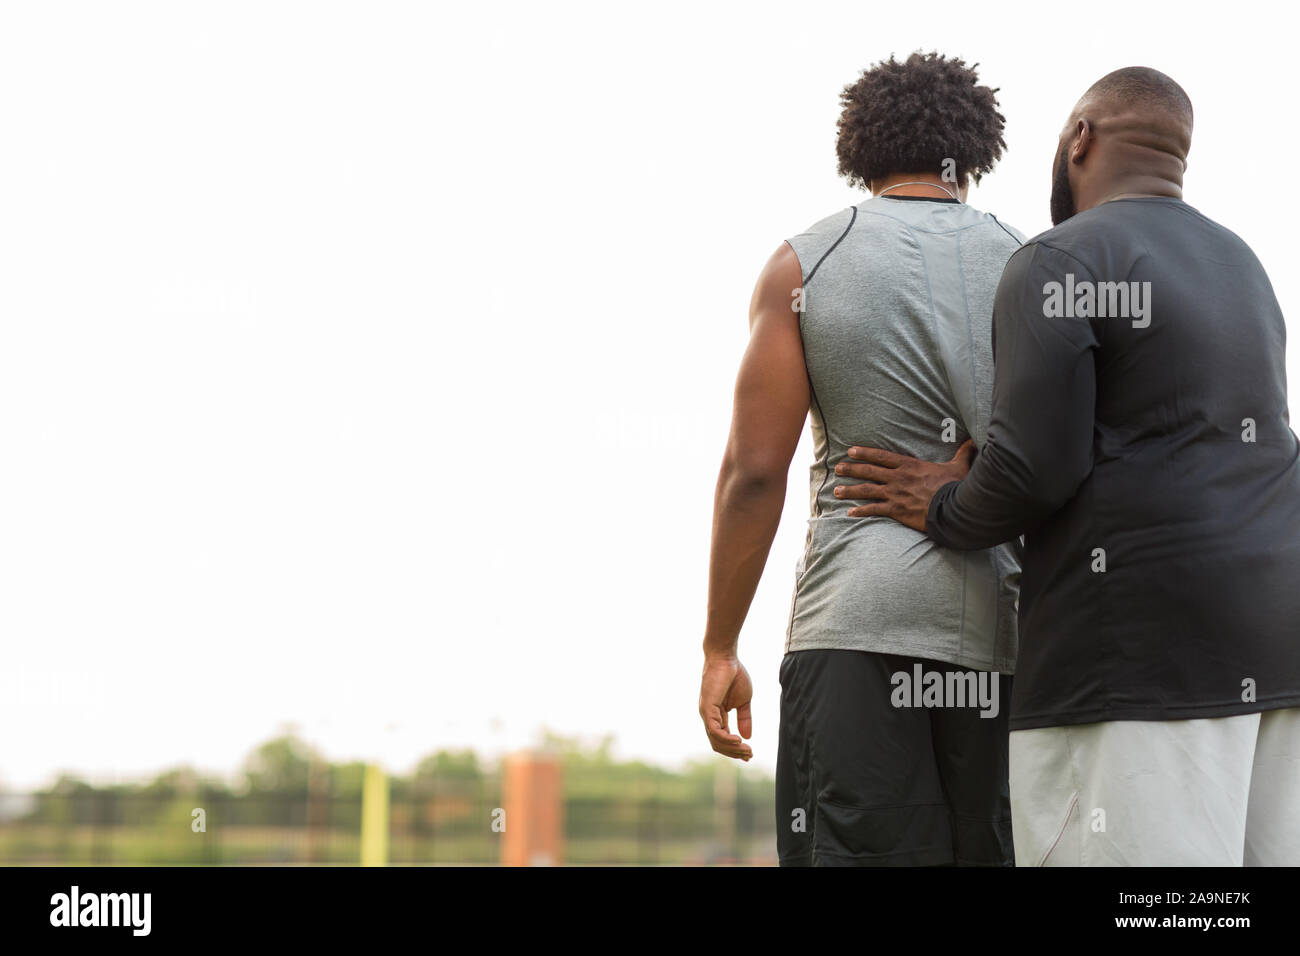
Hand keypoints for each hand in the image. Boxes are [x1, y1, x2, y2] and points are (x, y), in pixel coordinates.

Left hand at [699, 655, 752, 760]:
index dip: (736, 749)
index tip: (750, 754)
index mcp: (717, 715)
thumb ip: (744, 718)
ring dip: (732, 749)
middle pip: (718, 744)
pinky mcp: (707, 708)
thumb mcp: (744, 701)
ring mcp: (706, 714)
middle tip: (750, 756)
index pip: (723, 739)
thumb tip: (747, 737)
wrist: (726, 657)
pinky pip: (715, 730)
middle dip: (734, 753)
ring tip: (746, 750)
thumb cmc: (734, 675)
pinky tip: (738, 740)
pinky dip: (726, 739)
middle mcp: (709, 717)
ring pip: (716, 740)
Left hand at [833, 439, 975, 531]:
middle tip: (837, 468)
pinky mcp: (896, 511)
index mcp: (910, 466)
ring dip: (850, 490)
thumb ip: (963, 453)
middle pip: (869, 471)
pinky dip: (861, 511)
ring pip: (866, 491)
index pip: (882, 456)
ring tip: (836, 492)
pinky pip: (874, 510)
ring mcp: (895, 495)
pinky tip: (850, 513)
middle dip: (851, 469)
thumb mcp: (959, 466)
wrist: (954, 509)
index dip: (865, 453)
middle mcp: (898, 478)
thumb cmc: (956, 487)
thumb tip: (973, 442)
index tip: (851, 451)